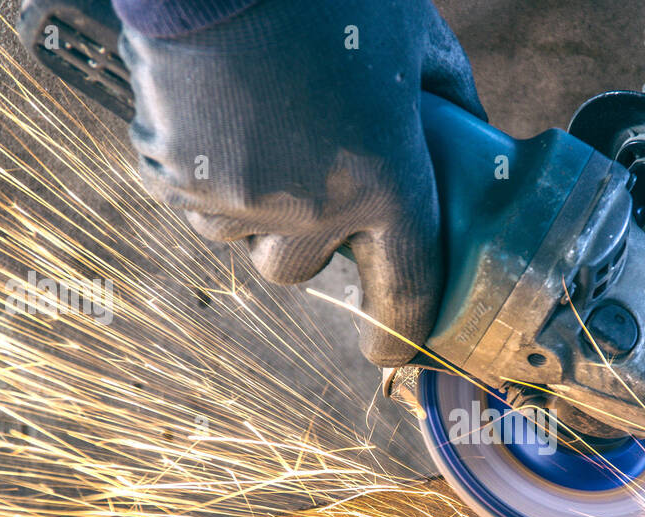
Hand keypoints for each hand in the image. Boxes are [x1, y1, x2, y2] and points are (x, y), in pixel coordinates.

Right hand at [118, 1, 484, 365]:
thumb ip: (449, 96)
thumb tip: (469, 130)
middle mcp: (310, 208)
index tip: (392, 352)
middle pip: (298, 272)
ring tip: (260, 140)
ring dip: (251, 209)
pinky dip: (206, 175)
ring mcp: (237, 197)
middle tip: (308, 193)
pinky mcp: (175, 175)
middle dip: (304, 245)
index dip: (400, 334)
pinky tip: (220, 121)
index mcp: (386, 183)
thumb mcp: (416, 35)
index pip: (404, 293)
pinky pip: (193, 199)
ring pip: (238, 238)